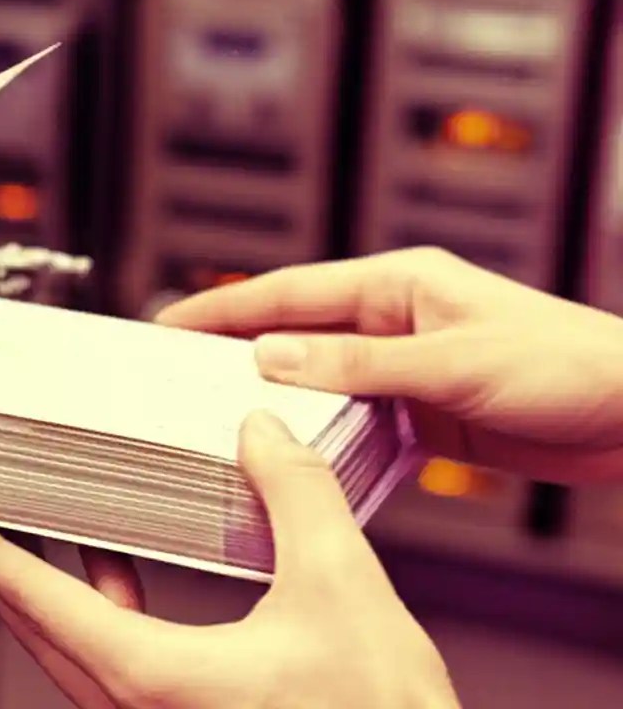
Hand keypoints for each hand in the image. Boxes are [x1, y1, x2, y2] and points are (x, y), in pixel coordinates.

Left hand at [0, 411, 458, 707]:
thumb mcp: (341, 589)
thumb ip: (297, 498)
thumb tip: (265, 436)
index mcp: (155, 680)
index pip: (42, 605)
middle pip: (44, 635)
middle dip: (10, 575)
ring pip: (79, 658)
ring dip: (59, 599)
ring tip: (58, 542)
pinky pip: (119, 673)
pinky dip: (109, 623)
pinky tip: (128, 587)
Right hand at [156, 247, 622, 483]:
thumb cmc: (567, 365)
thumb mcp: (450, 363)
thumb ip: (357, 362)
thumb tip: (272, 355)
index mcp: (399, 285)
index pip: (290, 291)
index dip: (225, 308)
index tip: (171, 322)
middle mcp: (395, 320)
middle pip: (296, 334)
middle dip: (237, 353)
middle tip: (178, 377)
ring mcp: (405, 367)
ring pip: (320, 381)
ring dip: (279, 401)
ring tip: (224, 422)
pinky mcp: (420, 411)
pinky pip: (353, 419)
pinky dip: (322, 436)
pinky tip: (296, 455)